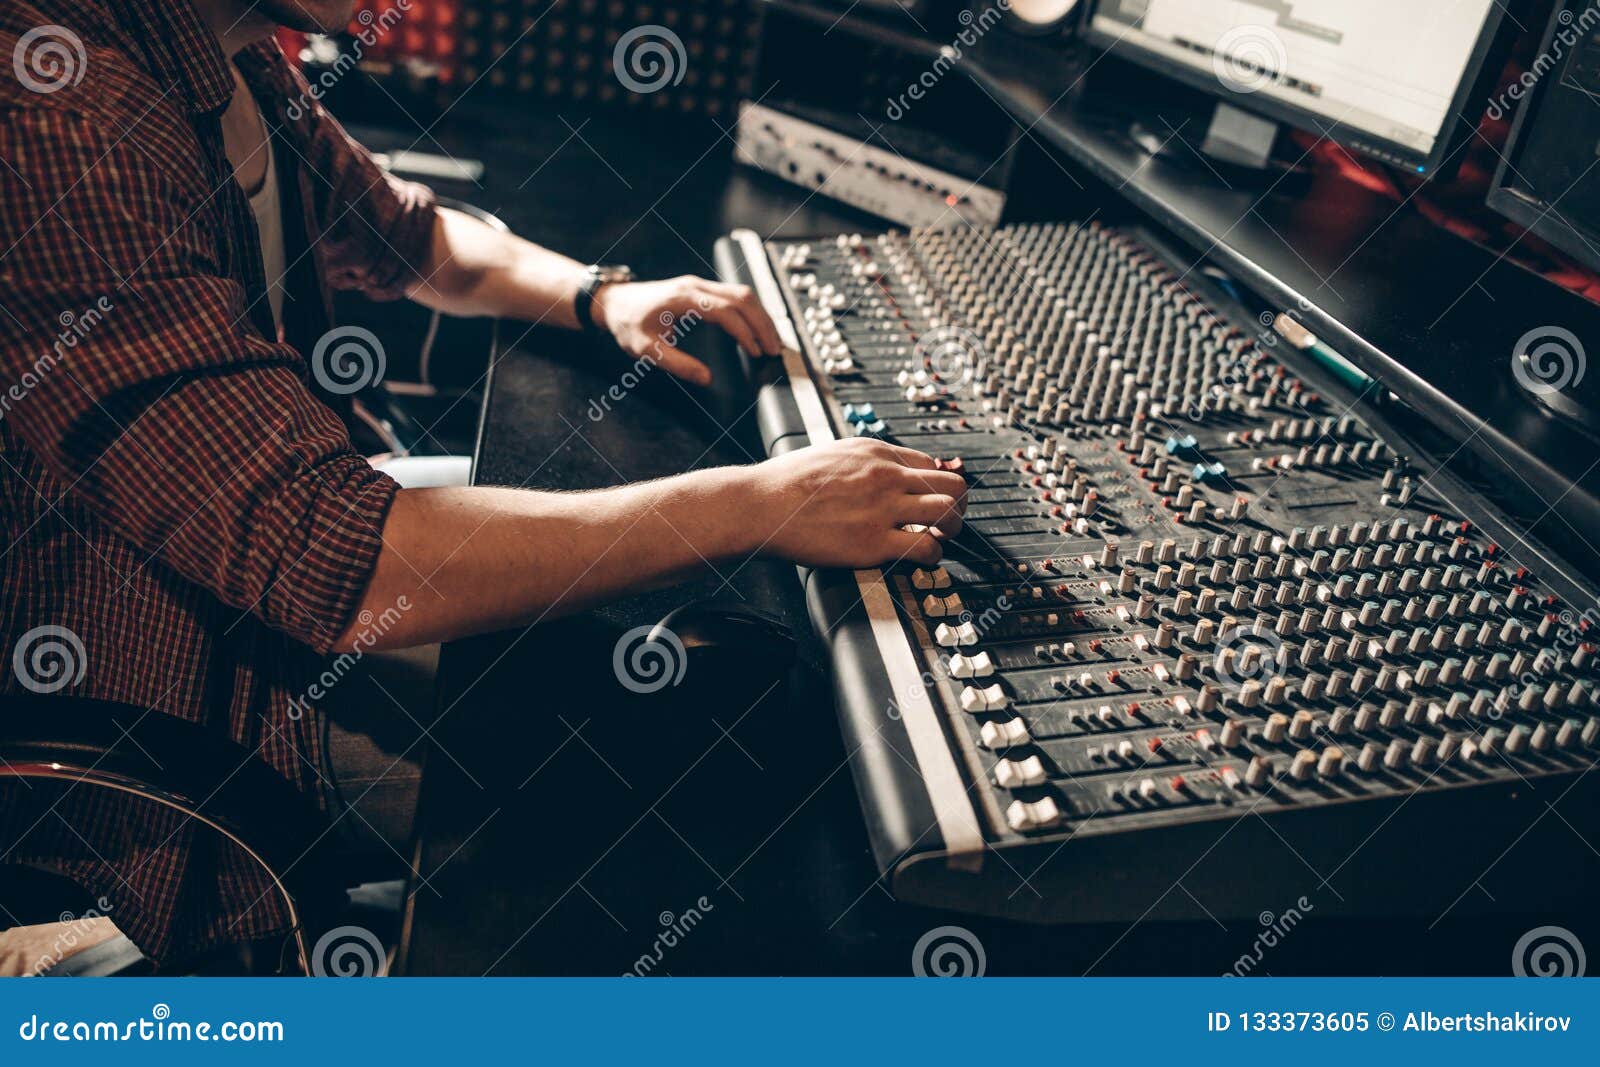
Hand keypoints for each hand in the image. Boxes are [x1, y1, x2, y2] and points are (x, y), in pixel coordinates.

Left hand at [591, 275, 782, 386]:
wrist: (614, 301)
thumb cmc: (628, 323)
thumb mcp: (646, 350)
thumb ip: (677, 364)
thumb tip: (706, 378)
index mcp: (684, 298)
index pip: (726, 311)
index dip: (744, 332)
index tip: (756, 352)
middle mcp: (696, 286)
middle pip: (742, 297)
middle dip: (762, 324)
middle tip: (774, 350)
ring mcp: (700, 284)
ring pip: (742, 293)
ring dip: (760, 316)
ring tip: (771, 341)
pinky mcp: (702, 288)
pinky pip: (735, 295)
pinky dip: (751, 312)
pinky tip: (757, 328)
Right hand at [744, 438, 967, 567]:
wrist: (763, 503)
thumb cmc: (789, 482)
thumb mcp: (835, 453)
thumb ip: (866, 461)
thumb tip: (888, 470)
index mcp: (877, 453)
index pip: (932, 463)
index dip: (938, 484)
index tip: (933, 498)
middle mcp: (887, 477)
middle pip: (953, 485)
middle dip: (958, 505)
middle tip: (948, 520)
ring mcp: (883, 509)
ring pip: (949, 513)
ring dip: (951, 529)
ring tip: (938, 538)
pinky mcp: (874, 541)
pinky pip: (926, 547)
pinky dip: (932, 554)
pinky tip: (920, 557)